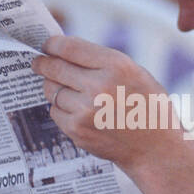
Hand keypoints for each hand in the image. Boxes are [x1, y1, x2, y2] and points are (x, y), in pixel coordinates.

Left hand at [31, 35, 189, 174]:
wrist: (156, 149)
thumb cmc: (148, 107)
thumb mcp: (136, 73)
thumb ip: (102, 61)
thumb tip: (65, 52)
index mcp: (116, 66)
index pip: (70, 48)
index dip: (52, 44)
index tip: (46, 45)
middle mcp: (99, 86)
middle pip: (54, 67)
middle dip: (43, 63)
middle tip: (38, 62)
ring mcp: (85, 110)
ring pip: (52, 91)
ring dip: (55, 88)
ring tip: (68, 91)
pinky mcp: (77, 130)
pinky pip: (55, 112)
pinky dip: (62, 109)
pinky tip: (78, 111)